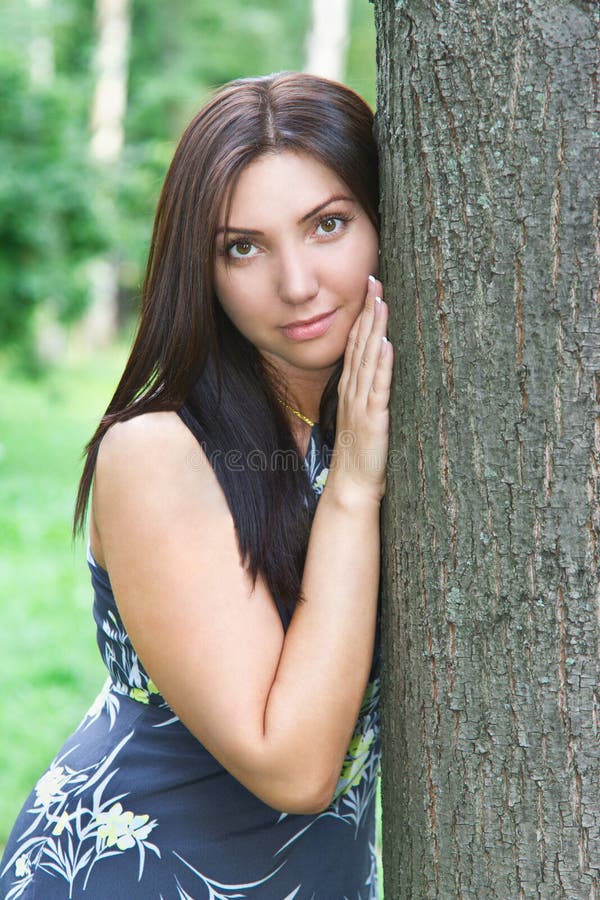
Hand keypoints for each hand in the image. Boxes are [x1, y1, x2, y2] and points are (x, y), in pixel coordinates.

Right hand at [327, 276, 392, 504]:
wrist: (352, 485)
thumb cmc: (361, 454)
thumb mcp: (362, 418)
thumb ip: (367, 395)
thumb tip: (378, 374)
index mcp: (350, 389)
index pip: (355, 345)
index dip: (361, 316)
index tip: (369, 291)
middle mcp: (352, 391)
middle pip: (359, 344)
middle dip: (367, 311)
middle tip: (374, 280)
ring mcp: (361, 403)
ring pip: (367, 359)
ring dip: (374, 329)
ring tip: (380, 302)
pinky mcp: (373, 418)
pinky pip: (377, 387)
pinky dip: (382, 364)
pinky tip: (386, 344)